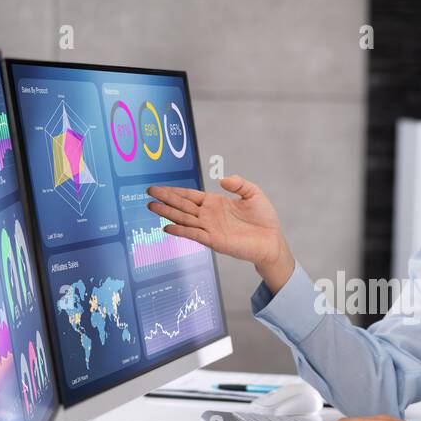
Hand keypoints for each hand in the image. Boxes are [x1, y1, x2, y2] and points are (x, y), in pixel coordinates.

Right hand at [147, 174, 294, 290]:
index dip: (175, 191)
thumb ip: (239, 184)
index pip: (190, 196)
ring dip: (168, 213)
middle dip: (166, 199)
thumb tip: (222, 179)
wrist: (272, 241)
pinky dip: (180, 231)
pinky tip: (167, 227)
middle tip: (149, 193)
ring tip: (152, 206)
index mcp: (215, 203)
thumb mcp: (253, 194)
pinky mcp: (214, 240)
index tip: (159, 187)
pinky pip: (194, 234)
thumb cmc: (264, 219)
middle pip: (182, 205)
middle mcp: (209, 215)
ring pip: (184, 219)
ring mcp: (210, 228)